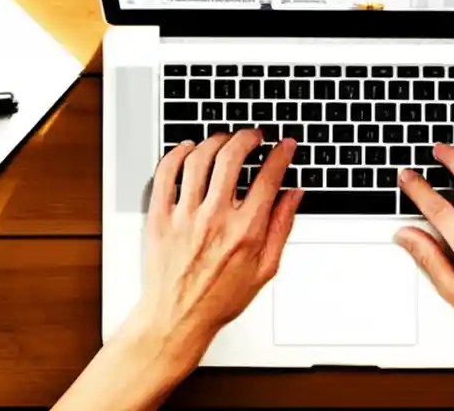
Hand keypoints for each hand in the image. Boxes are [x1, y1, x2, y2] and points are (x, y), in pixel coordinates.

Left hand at [126, 130, 303, 365]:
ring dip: (215, 141)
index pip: (268, 178)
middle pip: (232, 157)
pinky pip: (166, 173)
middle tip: (253, 136)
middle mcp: (215, 219)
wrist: (177, 318)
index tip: (284, 145)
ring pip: (199, 159)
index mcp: (245, 232)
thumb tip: (294, 195)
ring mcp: (184, 216)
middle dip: (247, 138)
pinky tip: (188, 149)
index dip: (281, 154)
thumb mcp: (265, 268)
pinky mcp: (160, 218)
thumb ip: (282, 226)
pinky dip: (177, 153)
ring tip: (224, 140)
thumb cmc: (219, 298)